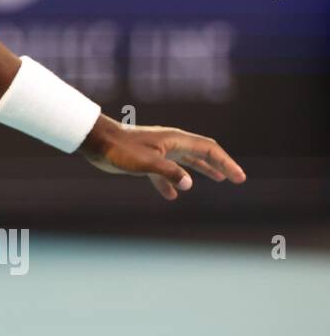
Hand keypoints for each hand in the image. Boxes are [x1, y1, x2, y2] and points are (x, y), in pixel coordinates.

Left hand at [79, 115, 246, 200]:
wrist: (96, 142)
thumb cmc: (120, 149)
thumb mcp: (145, 162)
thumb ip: (168, 172)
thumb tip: (189, 185)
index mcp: (175, 139)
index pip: (208, 148)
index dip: (226, 162)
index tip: (238, 178)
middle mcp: (170, 143)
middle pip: (201, 153)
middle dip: (219, 165)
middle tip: (236, 178)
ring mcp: (158, 151)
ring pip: (185, 161)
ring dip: (201, 170)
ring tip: (216, 179)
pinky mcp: (145, 160)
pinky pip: (164, 172)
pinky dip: (171, 183)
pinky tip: (172, 196)